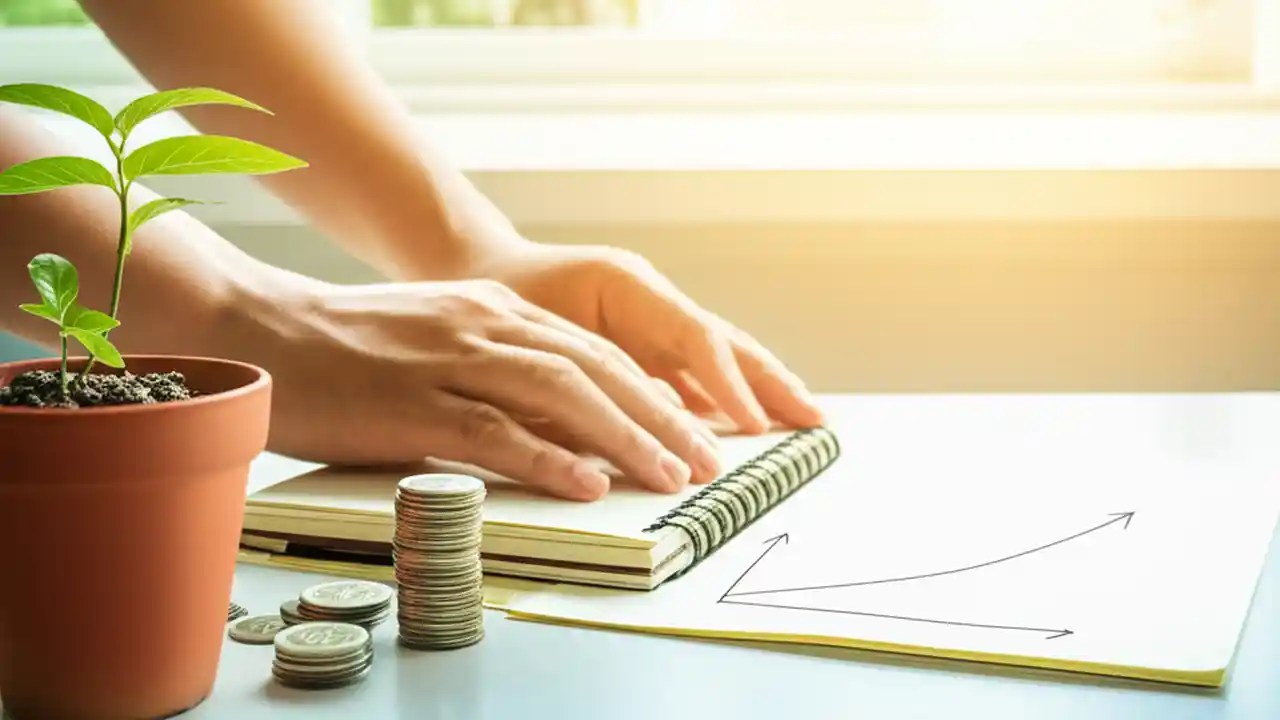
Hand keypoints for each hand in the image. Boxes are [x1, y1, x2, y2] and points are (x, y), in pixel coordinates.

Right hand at [233, 278, 720, 500]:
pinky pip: (493, 429)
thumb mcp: (436, 339)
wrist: (259, 327)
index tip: (693, 429)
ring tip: (670, 476)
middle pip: (595, 368)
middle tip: (706, 459)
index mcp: (492, 308)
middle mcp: (483, 324)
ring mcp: (449, 358)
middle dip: (660, 416)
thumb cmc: (345, 344)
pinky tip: (585, 484)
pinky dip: (546, 457)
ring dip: (625, 436)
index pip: (593, 350)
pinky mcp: (412, 400)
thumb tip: (554, 424)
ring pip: (560, 394)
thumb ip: (493, 371)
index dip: (651, 391)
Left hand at [476, 243, 823, 432]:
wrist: (476, 265)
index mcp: (624, 284)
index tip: (753, 424)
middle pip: (725, 341)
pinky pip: (698, 369)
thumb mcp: (525, 333)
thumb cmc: (495, 295)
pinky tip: (750, 424)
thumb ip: (572, 379)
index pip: (693, 335)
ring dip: (763, 388)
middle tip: (814, 422)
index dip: (727, 383)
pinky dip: (728, 395)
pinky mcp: (647, 339)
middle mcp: (650, 297)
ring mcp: (652, 317)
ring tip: (804, 420)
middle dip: (771, 383)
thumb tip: (619, 429)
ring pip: (721, 354)